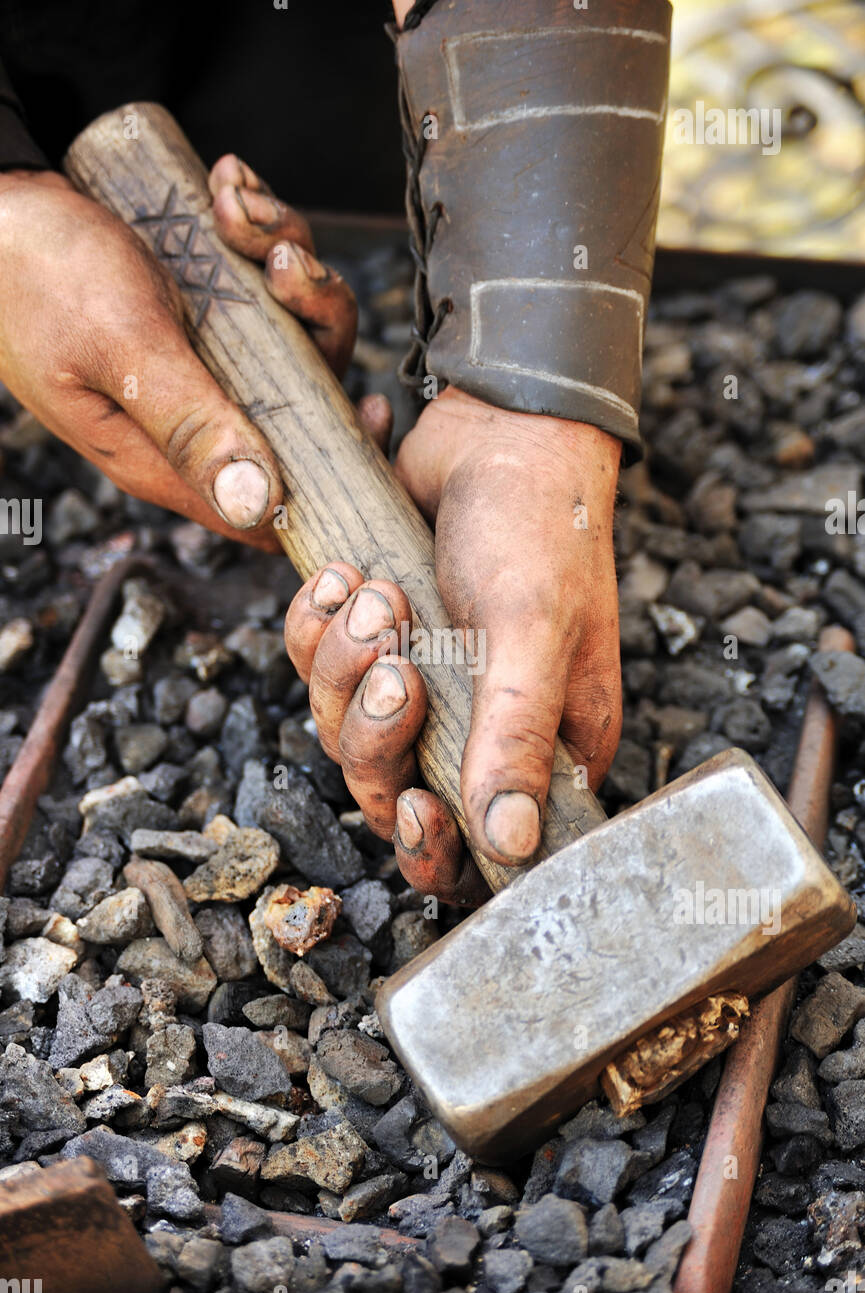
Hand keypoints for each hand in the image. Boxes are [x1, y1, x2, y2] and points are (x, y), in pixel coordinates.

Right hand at [0, 162, 388, 548]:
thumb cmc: (39, 274)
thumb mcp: (121, 350)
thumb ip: (190, 425)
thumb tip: (258, 503)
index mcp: (167, 456)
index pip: (272, 505)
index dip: (334, 471)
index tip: (370, 415)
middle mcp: (196, 416)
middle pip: (307, 402)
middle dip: (314, 323)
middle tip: (282, 264)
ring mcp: (205, 360)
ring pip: (293, 331)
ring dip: (285, 259)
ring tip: (240, 209)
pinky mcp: (206, 312)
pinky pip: (263, 285)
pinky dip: (258, 234)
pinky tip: (228, 192)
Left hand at [285, 387, 621, 903]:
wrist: (496, 427)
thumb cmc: (538, 525)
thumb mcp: (533, 634)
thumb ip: (516, 740)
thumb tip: (513, 847)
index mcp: (544, 746)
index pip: (482, 847)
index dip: (435, 849)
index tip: (413, 805)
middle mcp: (481, 728)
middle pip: (391, 791)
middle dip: (376, 734)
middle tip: (395, 664)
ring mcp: (425, 684)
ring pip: (344, 729)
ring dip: (344, 665)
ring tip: (376, 594)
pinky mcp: (376, 641)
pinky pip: (317, 668)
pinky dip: (317, 626)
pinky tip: (345, 574)